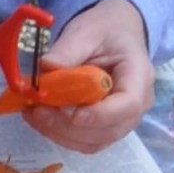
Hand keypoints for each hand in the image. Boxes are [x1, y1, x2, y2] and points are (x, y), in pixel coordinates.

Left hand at [23, 0, 155, 152]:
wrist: (117, 34)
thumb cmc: (106, 30)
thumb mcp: (87, 30)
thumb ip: (68, 49)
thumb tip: (46, 68)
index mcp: (139, 76)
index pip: (128, 105)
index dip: (101, 115)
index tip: (73, 115)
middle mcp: (138, 106)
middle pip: (108, 130)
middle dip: (69, 126)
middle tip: (37, 110)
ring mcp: (122, 121)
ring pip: (94, 142)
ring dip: (60, 134)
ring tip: (33, 113)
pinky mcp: (105, 128)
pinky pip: (85, 141)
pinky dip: (60, 134)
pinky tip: (41, 118)